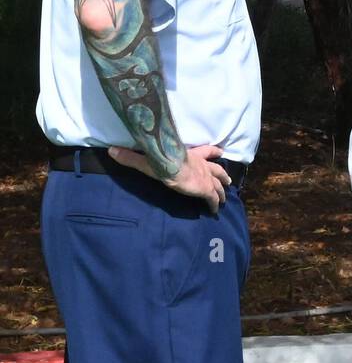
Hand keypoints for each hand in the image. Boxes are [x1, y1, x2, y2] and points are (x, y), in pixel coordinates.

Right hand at [108, 143, 230, 212]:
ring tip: (226, 195)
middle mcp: (202, 166)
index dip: (213, 152)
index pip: (206, 152)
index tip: (220, 152)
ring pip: (219, 184)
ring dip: (223, 189)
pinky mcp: (206, 190)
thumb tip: (112, 150)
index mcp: (193, 156)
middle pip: (217, 169)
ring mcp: (206, 178)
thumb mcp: (148, 158)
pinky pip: (213, 200)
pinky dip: (215, 205)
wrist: (172, 164)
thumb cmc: (163, 159)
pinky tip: (215, 211)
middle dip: (222, 175)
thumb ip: (131, 156)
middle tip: (228, 180)